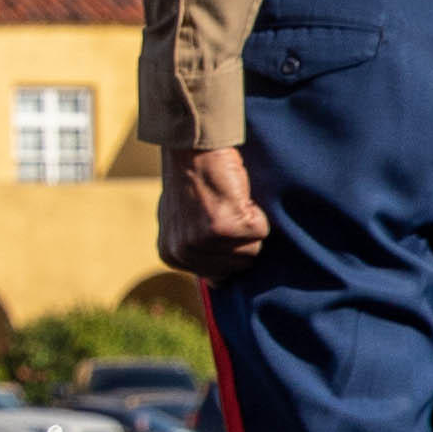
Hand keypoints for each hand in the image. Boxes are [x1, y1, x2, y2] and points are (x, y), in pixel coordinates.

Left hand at [160, 144, 270, 276]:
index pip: (220, 276)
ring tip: (228, 202)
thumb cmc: (192, 181)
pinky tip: (236, 196)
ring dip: (248, 224)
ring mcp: (203, 242)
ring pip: (253, 249)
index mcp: (171, 256)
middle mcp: (184, 254)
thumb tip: (216, 282)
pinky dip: (257, 212)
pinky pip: (261, 231)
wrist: (194, 149)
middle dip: (239, 237)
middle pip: (240, 265)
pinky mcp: (225, 228)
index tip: (217, 223)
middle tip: (222, 209)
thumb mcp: (182, 221)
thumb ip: (195, 250)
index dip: (227, 247)